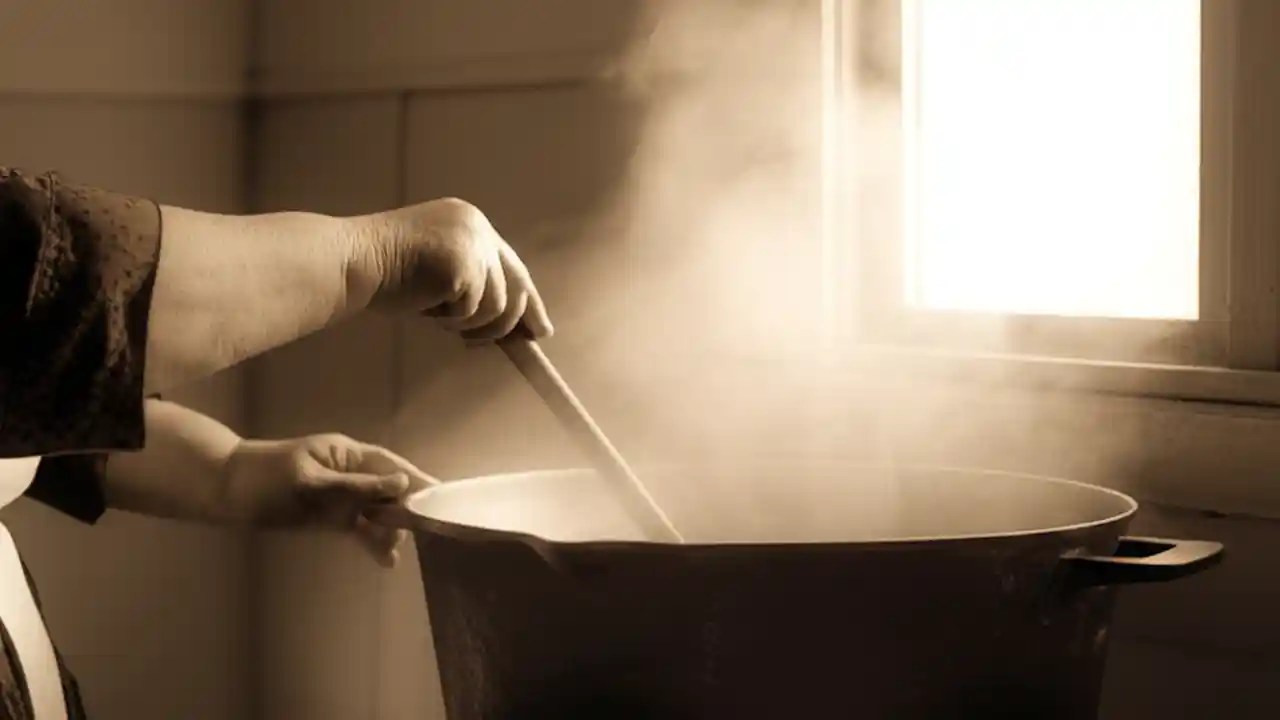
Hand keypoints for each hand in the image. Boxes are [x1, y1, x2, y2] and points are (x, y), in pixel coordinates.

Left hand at [222, 434, 436, 566]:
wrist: (223, 492)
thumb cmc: (265, 479)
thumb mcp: (312, 482)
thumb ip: (357, 487)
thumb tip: (403, 482)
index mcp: (347, 455)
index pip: (390, 465)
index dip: (417, 480)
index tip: (443, 497)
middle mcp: (349, 474)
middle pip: (388, 491)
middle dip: (405, 512)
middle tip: (418, 535)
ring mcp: (339, 497)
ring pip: (376, 513)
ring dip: (389, 531)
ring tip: (394, 553)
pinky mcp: (328, 517)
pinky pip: (359, 528)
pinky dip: (372, 542)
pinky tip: (386, 559)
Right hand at [350, 198, 553, 342]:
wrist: (350, 261)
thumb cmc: (384, 274)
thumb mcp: (437, 275)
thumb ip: (471, 287)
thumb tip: (508, 326)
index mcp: (469, 222)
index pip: (510, 265)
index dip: (530, 299)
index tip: (541, 328)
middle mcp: (477, 227)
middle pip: (517, 285)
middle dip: (518, 322)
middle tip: (525, 343)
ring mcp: (472, 244)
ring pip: (498, 307)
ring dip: (470, 325)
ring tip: (435, 316)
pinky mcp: (463, 266)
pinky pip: (474, 312)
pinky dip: (451, 321)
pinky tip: (425, 308)